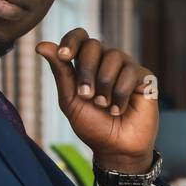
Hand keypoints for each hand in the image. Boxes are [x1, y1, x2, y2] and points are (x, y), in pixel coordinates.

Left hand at [35, 29, 157, 169]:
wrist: (116, 148)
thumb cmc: (92, 126)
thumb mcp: (70, 100)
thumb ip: (60, 72)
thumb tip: (41, 45)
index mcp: (87, 63)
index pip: (80, 37)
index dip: (71, 41)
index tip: (63, 56)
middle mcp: (107, 61)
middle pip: (94, 45)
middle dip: (87, 71)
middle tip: (86, 95)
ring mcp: (127, 67)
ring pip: (113, 57)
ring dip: (104, 86)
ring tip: (104, 105)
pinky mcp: (144, 77)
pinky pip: (130, 72)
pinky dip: (120, 95)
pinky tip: (119, 109)